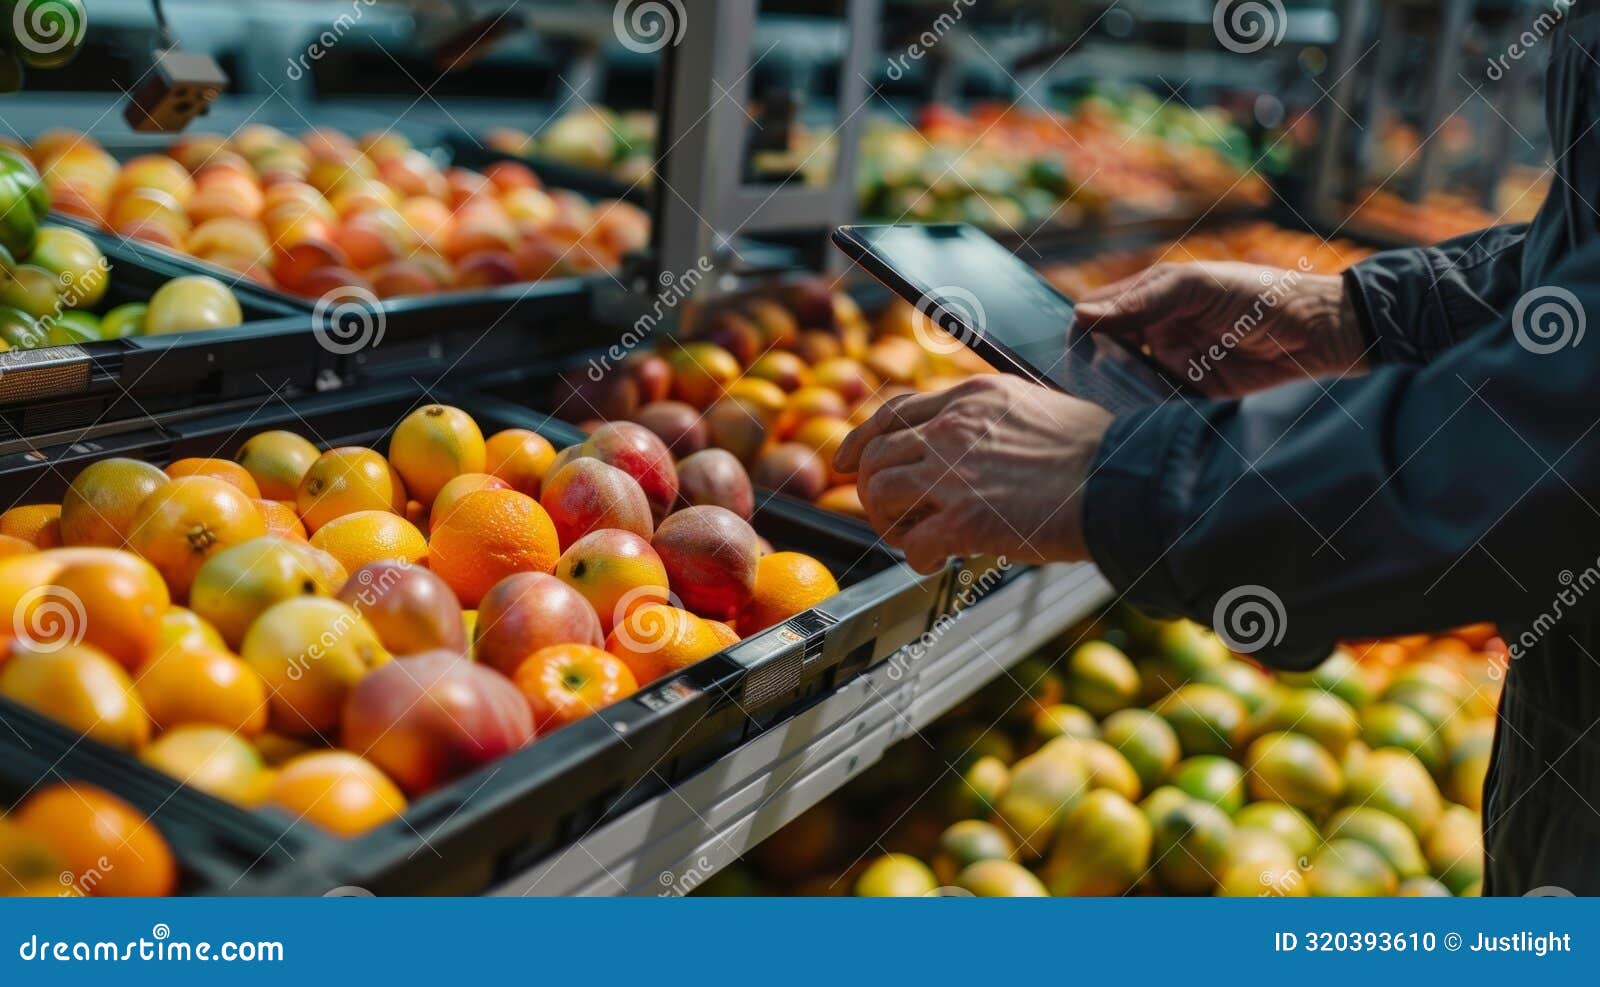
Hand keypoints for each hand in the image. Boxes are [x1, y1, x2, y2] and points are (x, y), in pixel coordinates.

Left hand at [834, 375, 1112, 573]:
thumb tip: (983, 444)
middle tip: (890, 515)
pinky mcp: (963, 520)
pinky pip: (912, 545)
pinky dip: (915, 559)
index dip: (862, 439)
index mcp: (972, 396)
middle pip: (875, 455)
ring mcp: (953, 472)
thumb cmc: (1102, 453)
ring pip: (879, 494)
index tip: (847, 460)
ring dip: (888, 524)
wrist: (1125, 481)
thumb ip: (997, 422)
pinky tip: (935, 564)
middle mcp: (953, 427)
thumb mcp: (1040, 408)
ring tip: (912, 539)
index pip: (894, 412)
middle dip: (872, 490)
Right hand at [1073, 261, 1366, 397]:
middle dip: (1090, 367)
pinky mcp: (1192, 394)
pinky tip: (1130, 419)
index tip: (1065, 350)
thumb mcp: (1197, 286)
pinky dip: (1143, 412)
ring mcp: (1173, 363)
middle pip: (1106, 351)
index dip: (1079, 328)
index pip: (1099, 311)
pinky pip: (1157, 405)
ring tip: (1097, 406)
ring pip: (1127, 382)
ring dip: (1113, 393)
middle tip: (1076, 385)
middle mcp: (1157, 330)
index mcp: (1153, 296)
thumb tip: (1083, 315)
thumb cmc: (1260, 294)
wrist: (1319, 333)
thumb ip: (1143, 299)